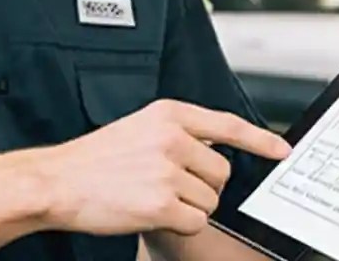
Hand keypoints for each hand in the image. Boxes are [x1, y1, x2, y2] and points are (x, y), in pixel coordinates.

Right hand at [36, 99, 290, 237]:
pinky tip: (149, 212)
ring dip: (187, 207)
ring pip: (209, 201)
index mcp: (167, 115)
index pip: (227, 124)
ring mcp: (168, 171)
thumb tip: (210, 155)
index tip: (281, 150)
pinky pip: (195, 222)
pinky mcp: (162, 203)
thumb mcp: (137, 129)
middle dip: (201, 185)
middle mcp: (172, 138)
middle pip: (221, 173)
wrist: (56, 181)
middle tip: (164, 184)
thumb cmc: (93, 160)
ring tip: (150, 196)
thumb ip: (175, 134)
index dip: (259, 140)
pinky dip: (178, 224)